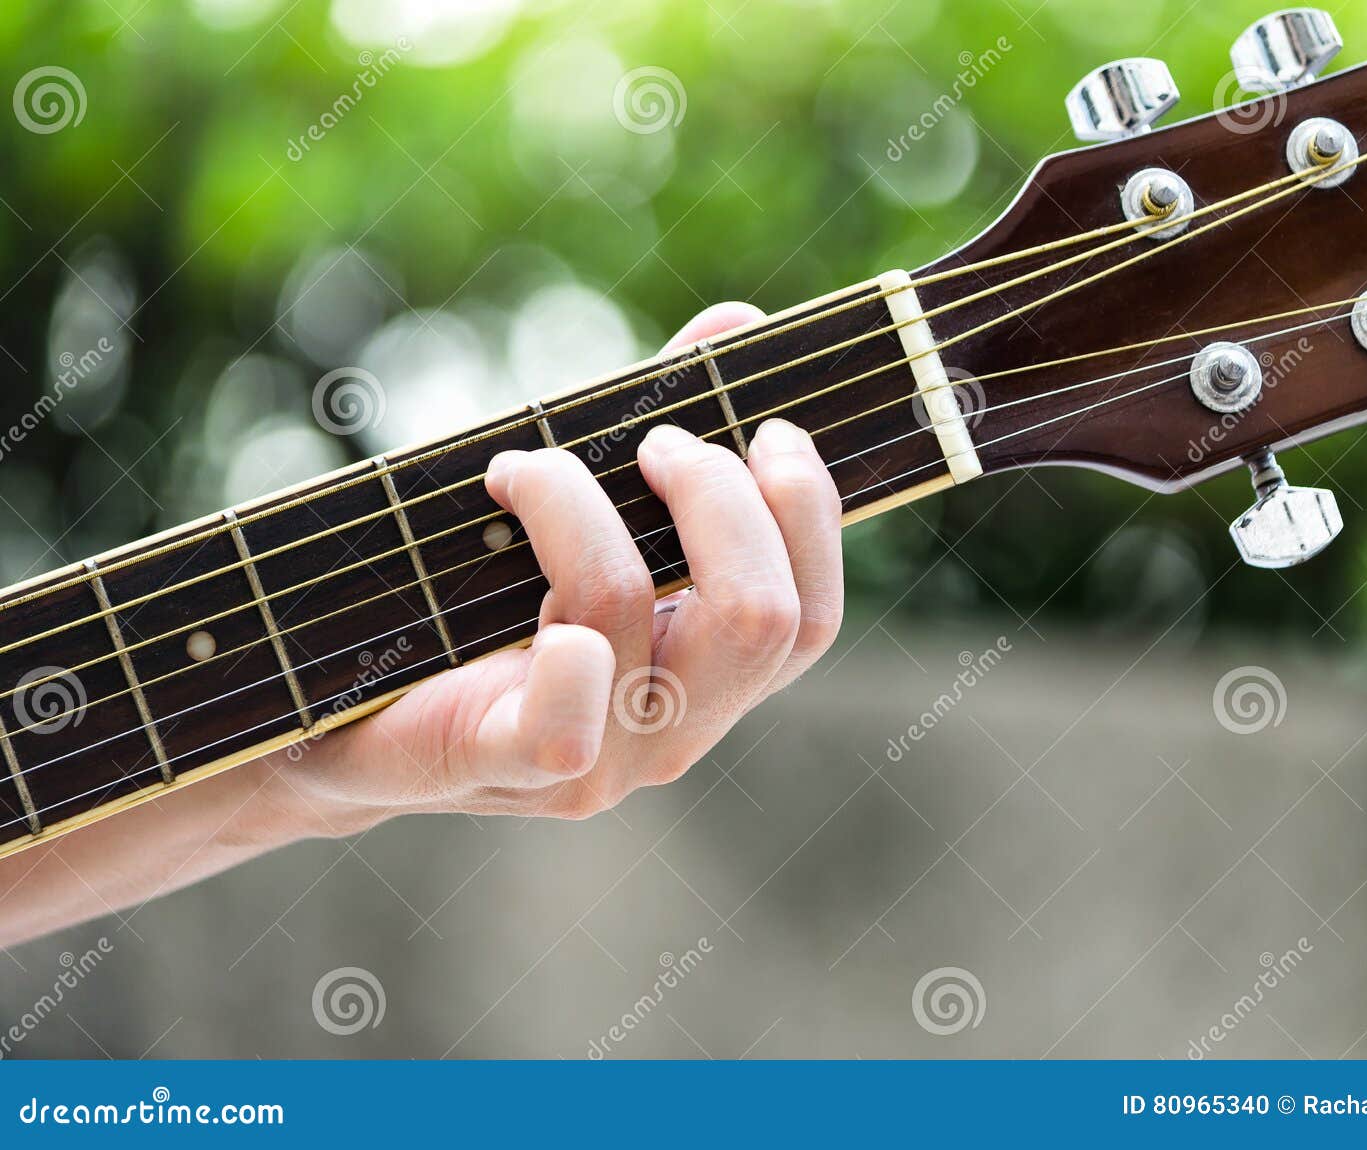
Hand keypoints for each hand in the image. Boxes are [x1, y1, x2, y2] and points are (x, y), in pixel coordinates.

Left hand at [260, 303, 843, 834]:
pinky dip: (554, 630)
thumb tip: (737, 322)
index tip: (762, 427)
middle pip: (764, 617)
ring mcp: (599, 762)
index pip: (812, 618)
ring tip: (530, 465)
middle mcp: (673, 732)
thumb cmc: (470, 605)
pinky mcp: (505, 764)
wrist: (340, 717)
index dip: (806, 510)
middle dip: (714, 492)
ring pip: (635, 610)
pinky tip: (509, 525)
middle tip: (653, 443)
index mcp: (708, 681)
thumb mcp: (581, 513)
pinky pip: (563, 717)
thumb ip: (664, 433)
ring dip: (579, 499)